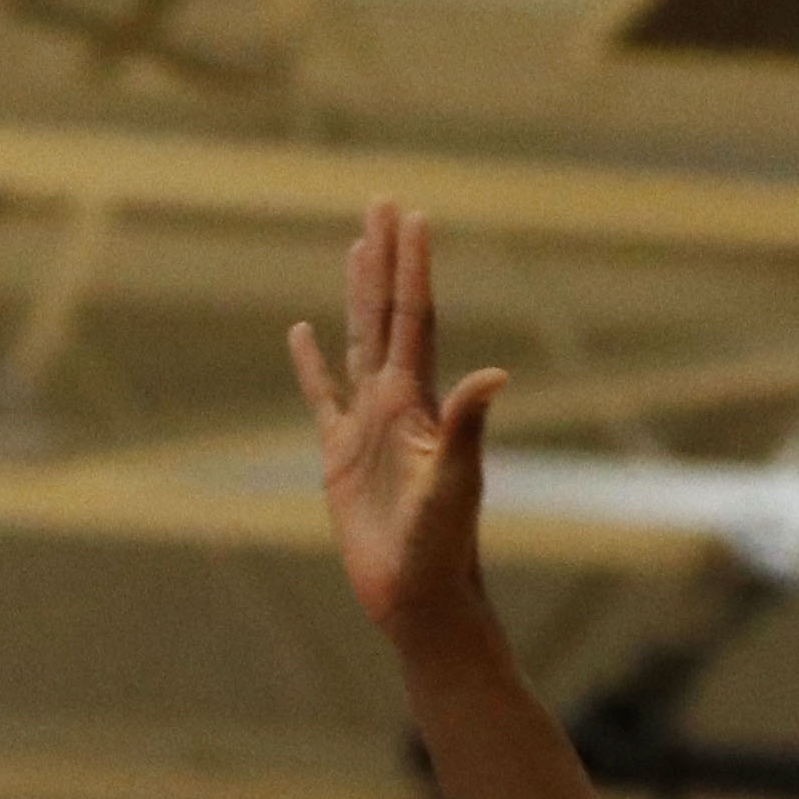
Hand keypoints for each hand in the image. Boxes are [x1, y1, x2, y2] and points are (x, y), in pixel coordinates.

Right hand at [288, 201, 508, 655]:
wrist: (420, 597)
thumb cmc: (444, 547)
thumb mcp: (454, 484)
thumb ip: (468, 427)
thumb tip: (496, 375)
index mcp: (419, 403)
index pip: (415, 320)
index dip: (412, 269)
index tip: (412, 216)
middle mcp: (395, 404)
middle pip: (386, 315)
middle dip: (384, 260)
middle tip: (381, 201)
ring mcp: (367, 427)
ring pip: (358, 343)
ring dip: (357, 296)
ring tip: (355, 246)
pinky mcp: (339, 458)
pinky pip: (320, 397)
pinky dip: (310, 365)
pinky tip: (301, 333)